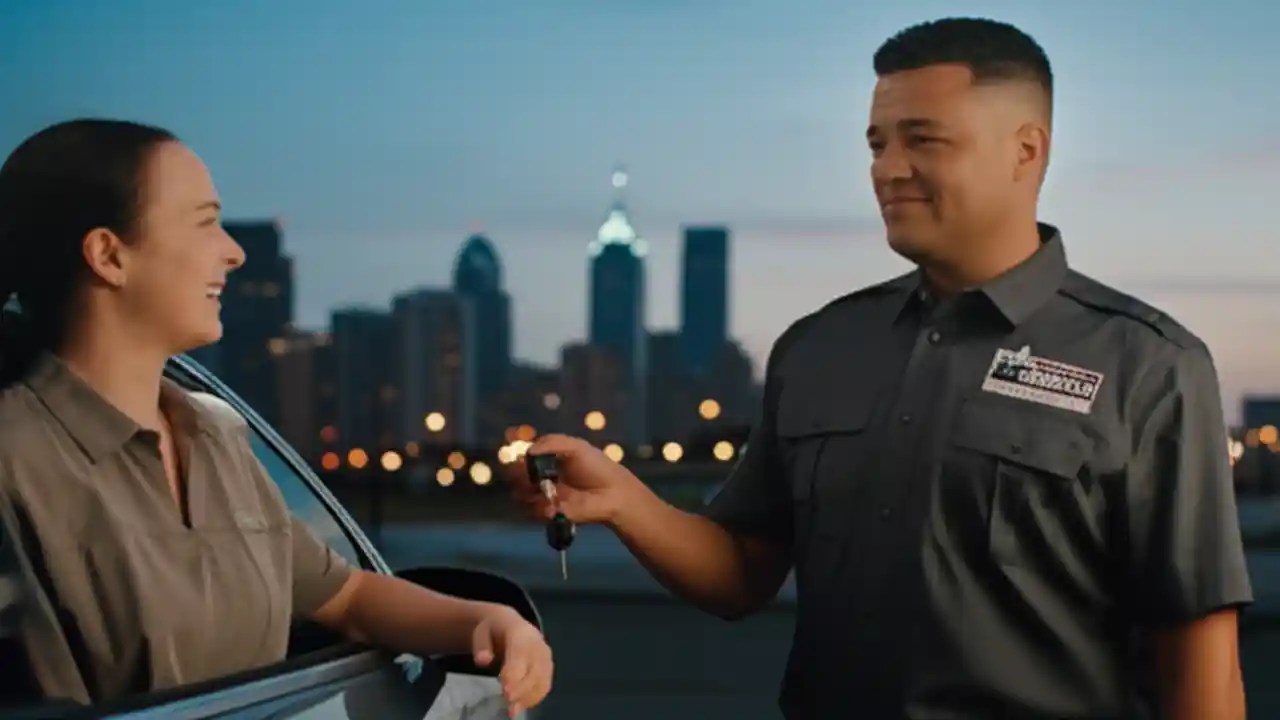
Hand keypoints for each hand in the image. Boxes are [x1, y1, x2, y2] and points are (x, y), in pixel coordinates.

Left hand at [471, 607, 552, 717]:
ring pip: (542, 679)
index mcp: (521, 633)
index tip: (505, 689)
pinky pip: (545, 685)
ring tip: (512, 711)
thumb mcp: (481, 632)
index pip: (521, 653)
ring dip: (528, 697)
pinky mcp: (548, 668)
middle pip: (535, 669)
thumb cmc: (494, 630)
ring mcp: (546, 657)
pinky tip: (521, 706)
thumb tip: (483, 661)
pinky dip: (534, 698)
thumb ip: (481, 646)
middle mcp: (538, 644)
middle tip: (508, 705)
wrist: (511, 624)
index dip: (515, 672)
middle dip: (522, 689)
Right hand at [507, 434, 642, 526]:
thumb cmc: (596, 467)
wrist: (612, 493)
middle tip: (525, 471)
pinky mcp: (547, 513)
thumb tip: (529, 450)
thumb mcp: (576, 447)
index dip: (513, 451)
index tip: (509, 447)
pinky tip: (550, 502)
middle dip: (515, 471)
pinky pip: (530, 510)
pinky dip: (536, 505)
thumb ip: (552, 442)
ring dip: (524, 489)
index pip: (521, 454)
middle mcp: (540, 477)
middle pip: (514, 474)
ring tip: (538, 486)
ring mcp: (542, 496)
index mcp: (546, 458)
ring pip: (518, 492)